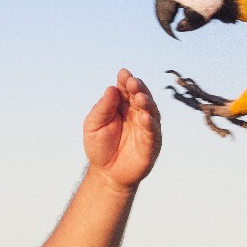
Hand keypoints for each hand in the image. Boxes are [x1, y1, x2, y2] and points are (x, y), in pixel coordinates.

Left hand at [82, 69, 161, 190]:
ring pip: (150, 111)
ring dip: (146, 102)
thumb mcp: (93, 125)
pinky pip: (152, 131)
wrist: (106, 173)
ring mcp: (145, 127)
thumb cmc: (99, 146)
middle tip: (132, 82)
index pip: (125, 89)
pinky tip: (145, 117)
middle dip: (137, 88)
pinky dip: (150, 123)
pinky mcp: (151, 143)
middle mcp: (136, 113)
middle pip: (140, 96)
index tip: (123, 73)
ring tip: (140, 97)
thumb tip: (111, 88)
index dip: (125, 80)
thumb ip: (102, 108)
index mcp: (122, 105)